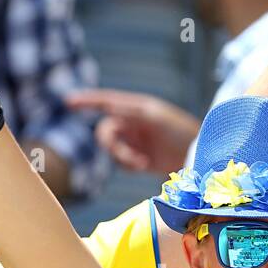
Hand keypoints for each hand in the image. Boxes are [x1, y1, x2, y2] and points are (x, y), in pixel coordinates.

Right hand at [65, 89, 199, 173]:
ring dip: (122, 158)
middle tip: (129, 159)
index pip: (105, 101)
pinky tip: (144, 166)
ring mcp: (135, 141)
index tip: (67, 102)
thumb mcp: (154, 117)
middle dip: (112, 147)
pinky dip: (128, 165)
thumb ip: (130, 112)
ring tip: (141, 164)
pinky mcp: (139, 158)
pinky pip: (121, 162)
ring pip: (111, 149)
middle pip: (105, 132)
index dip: (86, 101)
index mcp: (136, 107)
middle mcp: (133, 122)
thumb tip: (107, 108)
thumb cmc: (180, 131)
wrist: (199, 154)